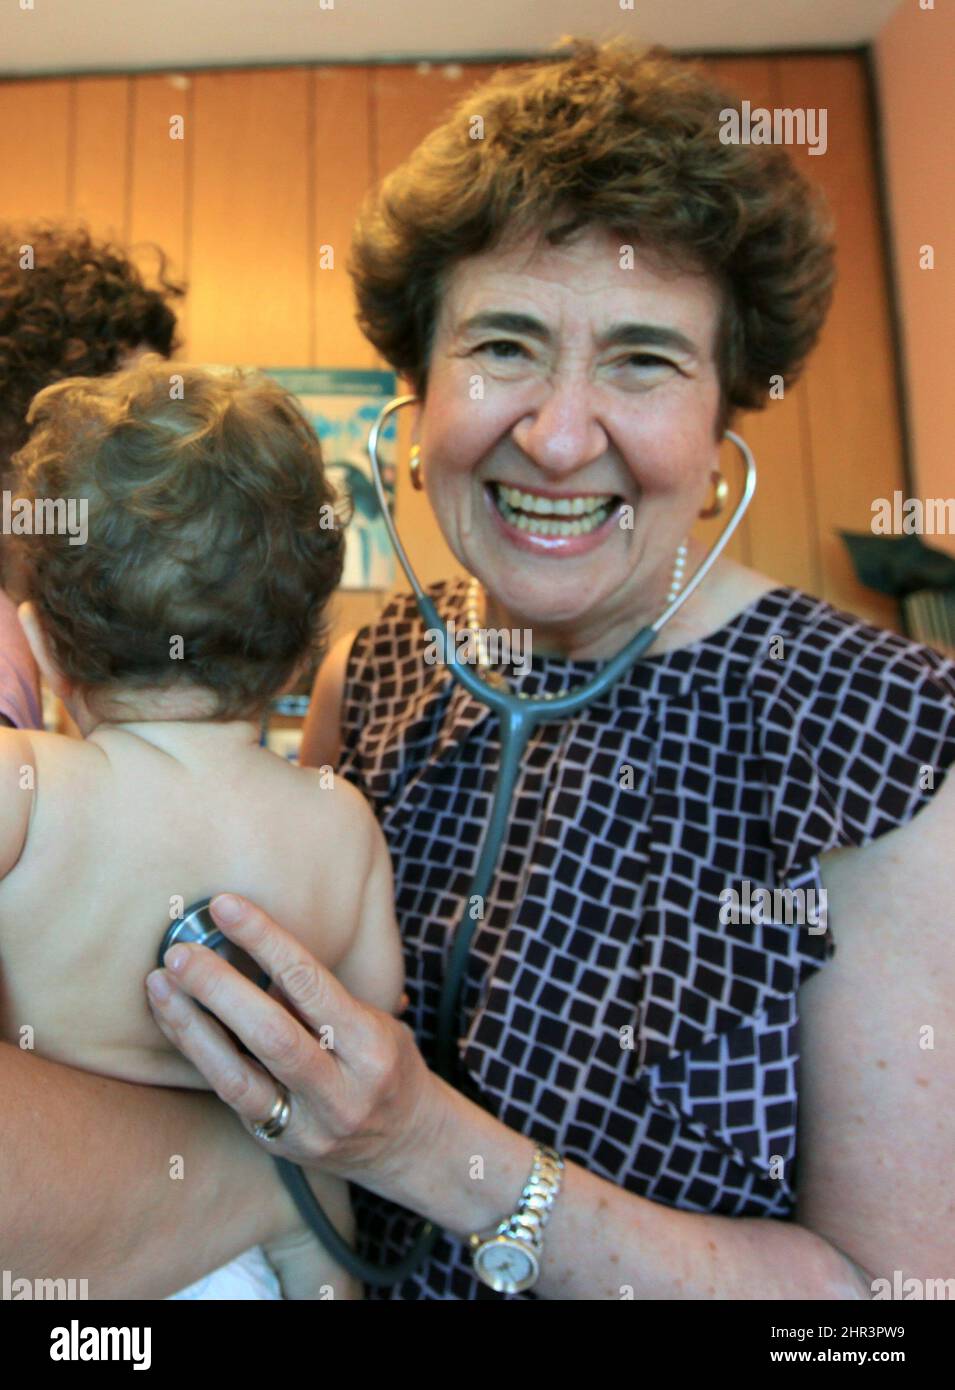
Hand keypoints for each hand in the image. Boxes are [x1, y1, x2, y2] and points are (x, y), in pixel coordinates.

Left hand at [145, 893, 441, 1196]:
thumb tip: (254, 956)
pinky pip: (229, 1096)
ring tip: (159, 984)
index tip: (226, 906)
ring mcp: (307, 1126)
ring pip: (237, 1076)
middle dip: (219, 988)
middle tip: (180, 950)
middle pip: (271, 1035)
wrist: (409, 1145)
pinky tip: (174, 1020)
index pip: (310, 983)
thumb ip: (320, 1000)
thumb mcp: (376, 1023)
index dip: (265, 940)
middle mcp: (341, 1091)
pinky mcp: (278, 1145)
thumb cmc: (387, 1065)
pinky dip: (198, 1054)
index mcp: (371, 1047)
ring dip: (191, 1025)